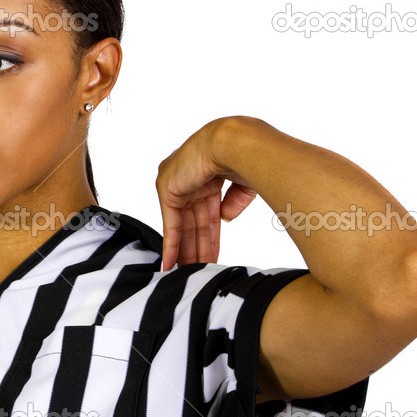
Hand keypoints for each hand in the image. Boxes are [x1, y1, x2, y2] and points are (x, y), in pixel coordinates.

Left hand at [155, 119, 257, 270]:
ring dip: (186, 252)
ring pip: (182, 226)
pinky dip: (171, 244)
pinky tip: (171, 263)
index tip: (211, 256)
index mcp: (207, 174)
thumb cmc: (248, 155)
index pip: (206, 213)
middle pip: (193, 222)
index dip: (209, 236)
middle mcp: (189, 178)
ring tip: (188, 273)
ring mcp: (177, 183)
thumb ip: (233, 203)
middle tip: (196, 270)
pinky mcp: (168, 189)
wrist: (236, 143)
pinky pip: (171, 223)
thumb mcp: (243, 185)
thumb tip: (224, 219)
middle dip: (196, 248)